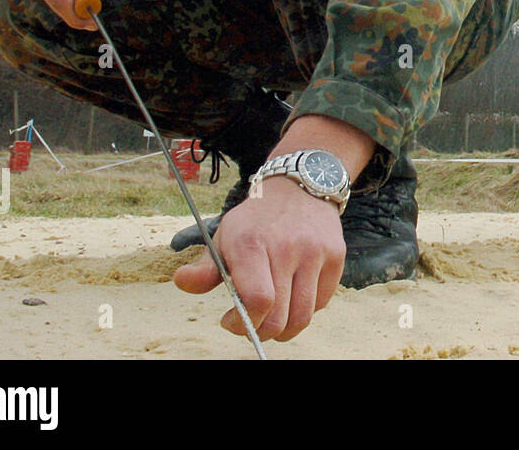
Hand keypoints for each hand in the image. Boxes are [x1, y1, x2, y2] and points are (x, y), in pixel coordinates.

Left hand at [173, 175, 346, 341]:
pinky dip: (305, 309)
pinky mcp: (336, 256)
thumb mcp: (225, 236)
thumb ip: (204, 267)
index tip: (230, 321)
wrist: (299, 187)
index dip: (243, 322)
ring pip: (303, 316)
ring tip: (272, 321)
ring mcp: (316, 252)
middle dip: (260, 332)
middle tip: (251, 325)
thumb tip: (182, 281)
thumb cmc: (256, 220)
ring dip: (284, 330)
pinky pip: (321, 302)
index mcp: (252, 243)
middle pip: (280, 317)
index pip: (257, 300)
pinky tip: (292, 298)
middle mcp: (288, 247)